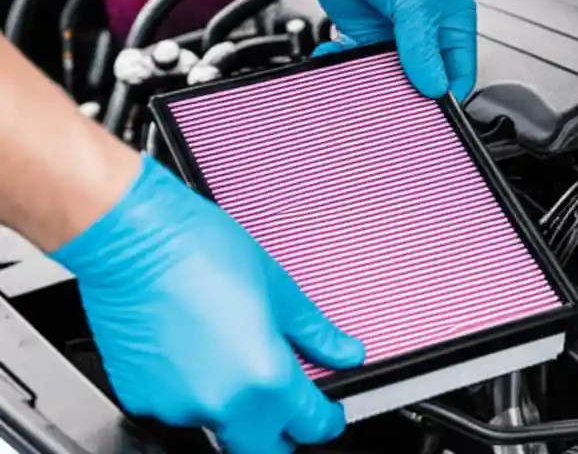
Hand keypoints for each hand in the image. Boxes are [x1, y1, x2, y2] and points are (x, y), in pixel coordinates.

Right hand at [51, 156, 363, 453]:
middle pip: (262, 447)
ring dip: (233, 409)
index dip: (327, 421)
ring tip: (230, 356)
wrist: (135, 240)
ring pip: (218, 427)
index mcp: (264, 377)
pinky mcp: (142, 399)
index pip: (310, 425)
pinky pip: (179, 409)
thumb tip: (346, 354)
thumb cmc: (203, 252)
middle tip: (288, 406)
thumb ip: (316, 335)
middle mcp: (220, 402)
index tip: (329, 414)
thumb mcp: (280, 290)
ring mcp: (177, 406)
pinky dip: (193, 392)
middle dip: (281, 433)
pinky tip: (195, 353)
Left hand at [255, 0, 476, 99]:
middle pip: (425, 77)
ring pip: (390, 75)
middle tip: (390, 100)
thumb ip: (422, 46)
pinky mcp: (361, 30)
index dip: (446, 93)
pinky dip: (345, 67)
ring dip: (373, 80)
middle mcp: (426, 27)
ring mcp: (393, 31)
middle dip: (408, 91)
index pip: (460, 71)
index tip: (428, 110)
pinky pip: (358, 62)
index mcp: (453, 18)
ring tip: (359, 79)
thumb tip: (433, 86)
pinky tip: (336, 60)